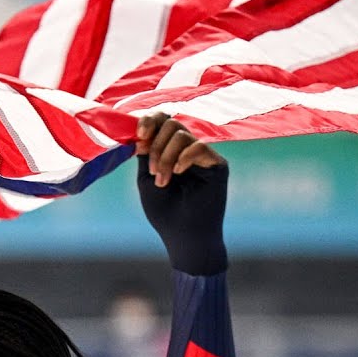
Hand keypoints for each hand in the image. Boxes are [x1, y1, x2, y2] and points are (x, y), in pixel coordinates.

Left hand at [134, 114, 228, 274]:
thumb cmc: (164, 212)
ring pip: (182, 134)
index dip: (150, 120)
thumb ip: (146, 152)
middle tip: (153, 171)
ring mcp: (204, 156)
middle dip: (156, 144)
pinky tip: (179, 173)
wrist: (184, 236)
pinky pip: (199, 147)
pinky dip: (184, 158)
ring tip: (162, 180)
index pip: (162, 121)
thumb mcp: (146, 177)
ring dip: (166, 156)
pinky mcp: (218, 165)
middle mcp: (188, 150)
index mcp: (170, 150)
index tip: (139, 134)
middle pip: (172, 124)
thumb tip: (142, 130)